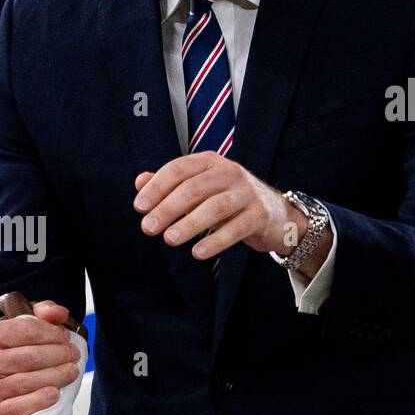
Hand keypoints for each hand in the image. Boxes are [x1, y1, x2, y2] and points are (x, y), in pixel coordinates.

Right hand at [0, 300, 83, 414]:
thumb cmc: (14, 357)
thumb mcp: (26, 329)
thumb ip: (44, 314)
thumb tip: (58, 314)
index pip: (25, 329)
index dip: (52, 333)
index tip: (66, 338)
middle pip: (29, 357)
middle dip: (59, 355)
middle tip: (73, 356)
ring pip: (27, 382)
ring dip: (56, 376)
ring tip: (71, 372)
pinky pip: (17, 407)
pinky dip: (39, 400)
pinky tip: (54, 394)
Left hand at [133, 154, 306, 259]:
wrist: (275, 214)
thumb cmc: (228, 199)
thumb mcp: (199, 187)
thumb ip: (170, 184)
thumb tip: (139, 182)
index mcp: (209, 162)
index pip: (178, 169)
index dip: (157, 187)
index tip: (140, 207)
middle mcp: (229, 172)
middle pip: (194, 188)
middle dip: (168, 208)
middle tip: (148, 228)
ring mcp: (247, 193)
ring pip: (215, 207)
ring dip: (189, 224)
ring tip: (169, 239)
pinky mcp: (259, 215)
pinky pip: (235, 229)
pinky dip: (215, 241)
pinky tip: (197, 253)